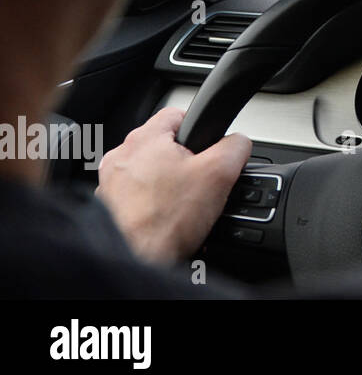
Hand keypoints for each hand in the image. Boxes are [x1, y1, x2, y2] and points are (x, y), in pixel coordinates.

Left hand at [96, 107, 251, 264]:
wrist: (136, 261)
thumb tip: (239, 142)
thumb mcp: (220, 173)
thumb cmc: (165, 221)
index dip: (202, 130)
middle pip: (165, 145)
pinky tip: (165, 217)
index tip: (209, 150)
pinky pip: (137, 195)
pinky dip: (152, 203)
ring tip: (181, 204)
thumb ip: (236, 146)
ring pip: (150, 171)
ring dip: (167, 182)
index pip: (178, 114)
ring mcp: (111, 183)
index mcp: (143, 139)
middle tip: (199, 184)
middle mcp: (120, 157)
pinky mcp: (108, 206)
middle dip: (185, 162)